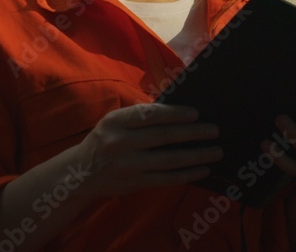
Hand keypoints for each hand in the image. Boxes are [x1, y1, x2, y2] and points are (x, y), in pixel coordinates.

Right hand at [73, 103, 222, 199]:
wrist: (79, 174)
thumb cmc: (105, 141)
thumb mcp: (113, 122)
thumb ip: (139, 116)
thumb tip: (177, 111)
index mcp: (116, 121)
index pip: (150, 115)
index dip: (174, 113)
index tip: (196, 113)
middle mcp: (120, 142)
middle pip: (163, 137)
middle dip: (193, 133)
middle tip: (215, 131)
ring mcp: (128, 165)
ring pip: (169, 160)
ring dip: (196, 156)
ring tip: (216, 151)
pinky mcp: (134, 183)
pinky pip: (166, 178)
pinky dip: (186, 174)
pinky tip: (202, 169)